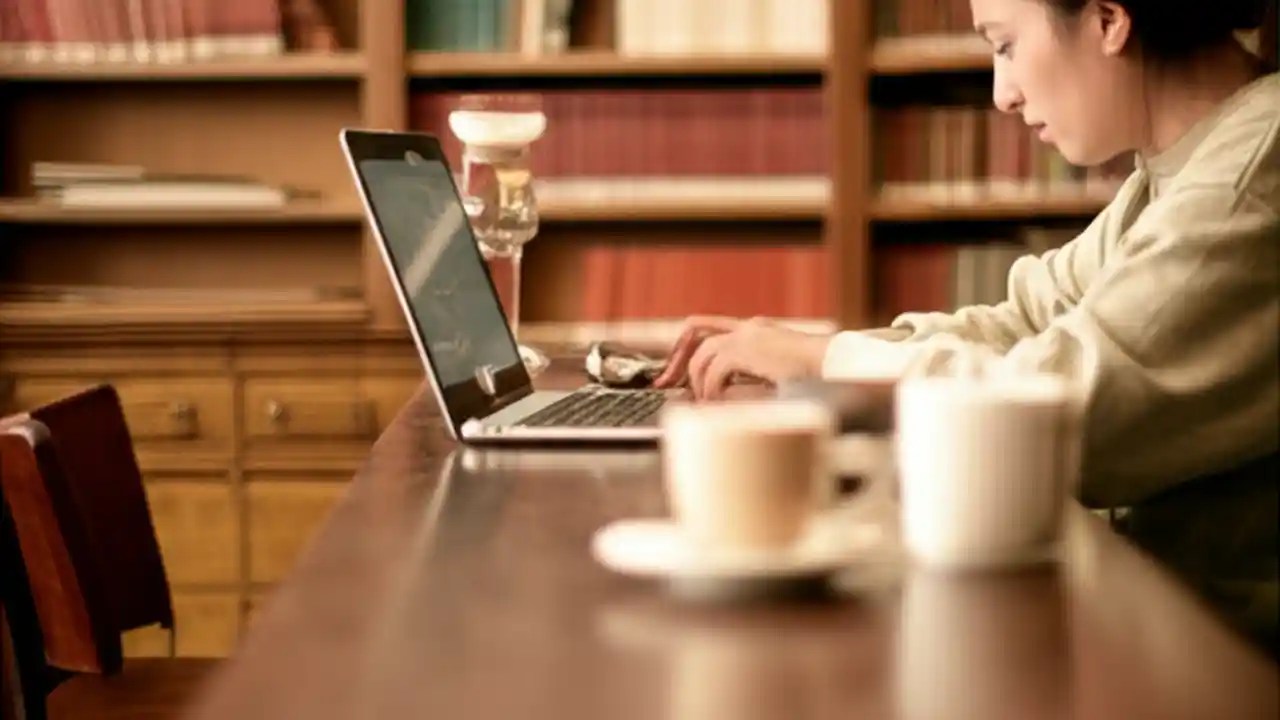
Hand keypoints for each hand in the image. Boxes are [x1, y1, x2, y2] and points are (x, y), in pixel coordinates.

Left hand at [652, 316, 830, 399]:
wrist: (836, 367)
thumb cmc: (816, 377)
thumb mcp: (776, 375)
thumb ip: (749, 379)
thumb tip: (719, 396)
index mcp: (755, 329)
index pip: (707, 327)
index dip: (686, 347)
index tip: (674, 370)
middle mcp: (749, 327)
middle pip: (696, 336)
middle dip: (680, 363)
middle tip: (670, 386)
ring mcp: (748, 335)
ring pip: (703, 355)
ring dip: (699, 380)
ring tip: (704, 401)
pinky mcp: (747, 348)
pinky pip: (715, 370)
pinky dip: (711, 388)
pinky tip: (717, 403)